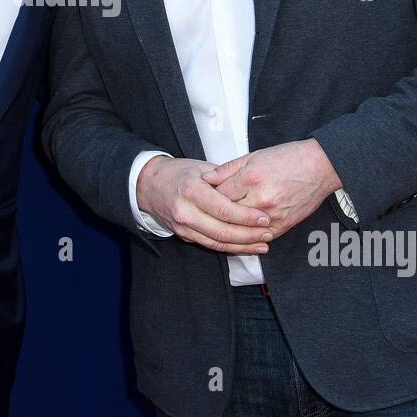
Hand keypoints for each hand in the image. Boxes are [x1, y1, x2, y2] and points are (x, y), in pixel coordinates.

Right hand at [136, 155, 273, 253]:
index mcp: (192, 191)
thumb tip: (251, 190)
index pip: (224, 210)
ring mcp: (183, 227)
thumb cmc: (179, 173)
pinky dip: (229, 248)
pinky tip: (245, 247)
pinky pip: (210, 245)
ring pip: (217, 243)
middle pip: (222, 231)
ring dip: (242, 246)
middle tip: (267, 233)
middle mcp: (185, 211)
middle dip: (249, 235)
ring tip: (262, 245)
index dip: (247, 217)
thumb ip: (226, 179)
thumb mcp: (202, 168)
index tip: (264, 217)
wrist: (149, 185)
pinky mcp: (183, 236)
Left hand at [201, 139, 340, 239]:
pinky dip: (248, 237)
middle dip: (215, 216)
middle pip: (228, 215)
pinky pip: (259, 237)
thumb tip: (206, 179)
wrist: (320, 166)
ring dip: (229, 229)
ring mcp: (273, 214)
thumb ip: (227, 169)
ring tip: (217, 226)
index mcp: (251, 178)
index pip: (218, 196)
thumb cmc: (287, 158)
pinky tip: (239, 234)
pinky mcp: (283, 225)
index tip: (202, 200)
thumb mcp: (253, 155)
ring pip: (242, 230)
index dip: (208, 199)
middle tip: (205, 215)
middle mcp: (261, 199)